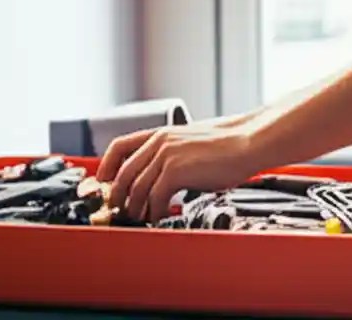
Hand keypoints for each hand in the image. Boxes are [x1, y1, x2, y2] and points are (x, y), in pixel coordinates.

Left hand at [95, 123, 261, 223]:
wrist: (247, 142)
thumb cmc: (226, 146)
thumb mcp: (190, 144)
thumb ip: (171, 156)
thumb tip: (161, 178)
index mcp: (160, 134)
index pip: (119, 146)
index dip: (106, 166)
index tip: (103, 183)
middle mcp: (159, 142)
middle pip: (124, 172)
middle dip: (117, 195)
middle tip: (119, 210)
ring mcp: (167, 155)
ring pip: (137, 187)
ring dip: (135, 207)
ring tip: (138, 218)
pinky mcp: (177, 170)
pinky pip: (155, 196)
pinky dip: (153, 211)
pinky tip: (157, 217)